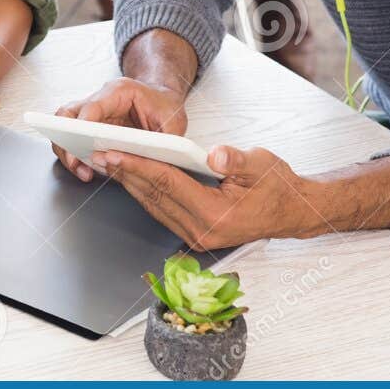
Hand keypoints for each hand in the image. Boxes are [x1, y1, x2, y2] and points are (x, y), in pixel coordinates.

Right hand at [51, 77, 187, 178]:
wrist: (162, 101)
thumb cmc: (165, 108)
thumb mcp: (173, 122)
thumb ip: (161, 140)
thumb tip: (148, 160)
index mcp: (119, 91)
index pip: (92, 107)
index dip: (83, 127)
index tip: (80, 144)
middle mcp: (100, 99)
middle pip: (68, 114)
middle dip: (66, 139)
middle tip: (74, 161)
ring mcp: (93, 113)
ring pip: (65, 127)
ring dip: (67, 150)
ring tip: (81, 171)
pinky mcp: (91, 127)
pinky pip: (73, 139)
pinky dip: (75, 155)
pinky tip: (86, 169)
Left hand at [94, 145, 316, 249]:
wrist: (290, 212)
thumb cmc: (276, 187)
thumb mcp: (262, 164)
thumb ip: (236, 160)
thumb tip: (215, 155)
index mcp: (217, 215)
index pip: (168, 185)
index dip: (139, 165)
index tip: (115, 151)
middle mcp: (202, 231)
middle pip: (154, 196)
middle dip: (125, 172)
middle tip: (99, 152)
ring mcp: (196, 237)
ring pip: (153, 205)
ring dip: (129, 183)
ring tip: (107, 161)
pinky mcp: (193, 234)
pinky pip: (160, 210)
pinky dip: (143, 192)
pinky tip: (129, 175)